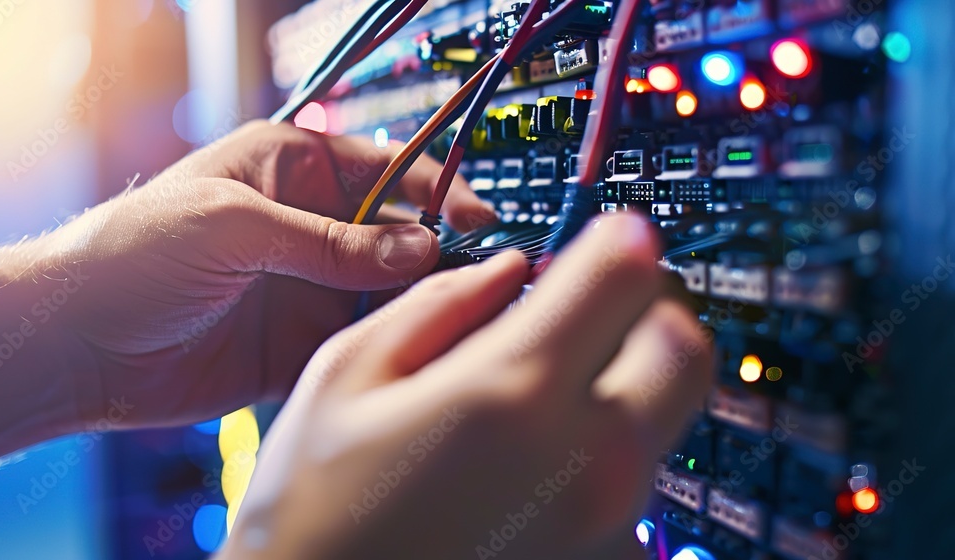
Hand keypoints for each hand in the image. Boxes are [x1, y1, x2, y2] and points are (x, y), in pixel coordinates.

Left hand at [0, 121, 494, 461]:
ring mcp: (306, 288)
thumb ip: (331, 240)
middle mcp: (308, 228)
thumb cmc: (133, 255)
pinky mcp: (298, 344)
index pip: (388, 171)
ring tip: (463, 322)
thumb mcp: (236, 226)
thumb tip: (419, 247)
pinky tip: (418, 358)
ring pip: (389, 294)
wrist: (73, 345)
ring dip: (423, 306)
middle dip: (442, 254)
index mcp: (291, 170)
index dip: (439, 192)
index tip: (480, 220)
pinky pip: (362, 345)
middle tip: (487, 280)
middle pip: (400, 236)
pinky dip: (391, 351)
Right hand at [223, 213, 711, 558]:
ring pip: (661, 419)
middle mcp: (588, 464)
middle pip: (682, 348)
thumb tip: (504, 270)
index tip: (601, 239)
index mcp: (514, 393)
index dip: (615, 241)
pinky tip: (528, 475)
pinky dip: (599, 459)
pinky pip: (633, 486)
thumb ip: (438, 305)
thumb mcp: (345, 379)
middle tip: (588, 315)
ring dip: (618, 388)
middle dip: (644, 314)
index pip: (625, 274)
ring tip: (533, 407)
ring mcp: (609, 527)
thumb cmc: (311, 517)